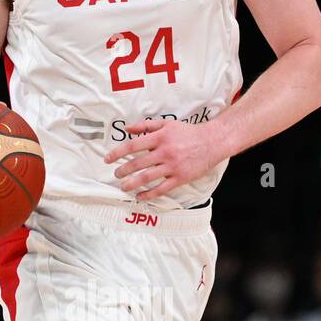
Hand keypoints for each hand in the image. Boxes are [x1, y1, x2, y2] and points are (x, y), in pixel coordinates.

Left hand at [104, 116, 222, 199]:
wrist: (212, 142)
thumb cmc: (188, 133)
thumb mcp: (167, 124)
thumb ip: (146, 126)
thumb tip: (128, 128)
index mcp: (159, 137)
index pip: (133, 146)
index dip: (118, 153)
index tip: (108, 159)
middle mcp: (164, 152)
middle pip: (137, 163)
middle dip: (122, 171)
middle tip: (116, 175)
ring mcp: (172, 166)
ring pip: (147, 177)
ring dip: (132, 183)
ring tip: (123, 186)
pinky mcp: (180, 178)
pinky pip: (161, 189)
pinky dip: (149, 194)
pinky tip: (140, 196)